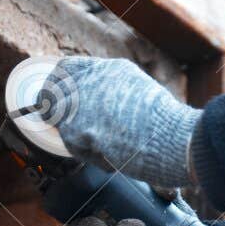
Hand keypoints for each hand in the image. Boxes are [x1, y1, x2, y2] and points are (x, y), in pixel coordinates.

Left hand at [39, 57, 197, 189]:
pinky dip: (91, 156)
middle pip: (53, 88)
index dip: (60, 82)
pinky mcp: (78, 128)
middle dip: (52, 105)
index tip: (59, 95)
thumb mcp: (142, 94)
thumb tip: (106, 110)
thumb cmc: (167, 123)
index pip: (70, 67)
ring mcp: (83, 103)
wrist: (172, 137)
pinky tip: (112, 158)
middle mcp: (93, 80)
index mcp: (111, 70)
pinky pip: (74, 146)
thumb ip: (118, 95)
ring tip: (102, 148)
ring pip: (60, 119)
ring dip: (75, 136)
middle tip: (60, 123)